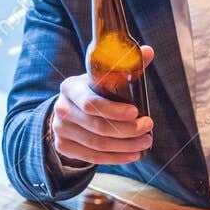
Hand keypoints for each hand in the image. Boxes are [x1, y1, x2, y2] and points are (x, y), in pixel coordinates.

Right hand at [50, 46, 155, 165]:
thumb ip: (125, 66)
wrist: (68, 110)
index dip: (114, 110)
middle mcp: (61, 108)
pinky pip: (93, 157)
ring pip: (97, 144)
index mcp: (71, 87)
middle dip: (127, 130)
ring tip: (145, 142)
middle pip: (97, 126)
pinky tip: (133, 155)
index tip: (136, 112)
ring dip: (126, 146)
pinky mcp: (64, 147)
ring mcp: (60, 130)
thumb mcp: (103, 77)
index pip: (91, 103)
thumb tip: (149, 51)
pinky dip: (116, 158)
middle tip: (148, 128)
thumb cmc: (93, 91)